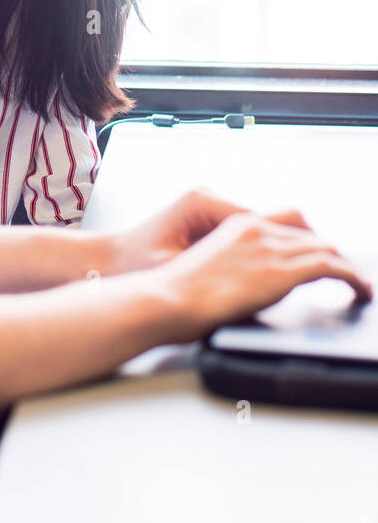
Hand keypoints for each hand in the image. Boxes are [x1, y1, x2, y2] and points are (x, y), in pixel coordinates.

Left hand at [111, 187, 313, 273]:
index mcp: (201, 203)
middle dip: (291, 242)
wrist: (111, 262)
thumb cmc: (137, 266)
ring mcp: (213, 205)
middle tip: (311, 270)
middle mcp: (210, 197)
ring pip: (263, 223)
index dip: (286, 244)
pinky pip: (250, 230)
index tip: (306, 262)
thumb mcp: (178, 269)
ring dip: (277, 246)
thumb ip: (215, 265)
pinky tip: (267, 269)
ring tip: (292, 273)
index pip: (260, 219)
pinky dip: (263, 247)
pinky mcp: (213, 217)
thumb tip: (256, 268)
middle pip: (269, 215)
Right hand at [156, 209, 372, 341]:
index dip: (307, 241)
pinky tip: (361, 291)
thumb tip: (246, 288)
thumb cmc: (172, 294)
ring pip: (326, 247)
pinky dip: (352, 277)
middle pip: (309, 232)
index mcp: (236, 226)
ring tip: (359, 284)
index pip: (286, 223)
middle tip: (342, 272)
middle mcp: (256, 228)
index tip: (318, 256)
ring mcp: (269, 247)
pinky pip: (332, 266)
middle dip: (329, 252)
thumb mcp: (204, 271)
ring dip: (346, 266)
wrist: (165, 299)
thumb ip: (231, 269)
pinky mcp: (281, 270)